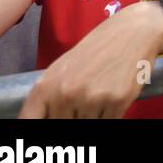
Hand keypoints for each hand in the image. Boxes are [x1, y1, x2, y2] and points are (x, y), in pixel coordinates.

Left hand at [19, 0, 162, 117]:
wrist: (133, 31)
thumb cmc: (96, 50)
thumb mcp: (62, 69)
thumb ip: (48, 98)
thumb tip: (42, 121)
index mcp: (45, 87)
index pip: (29, 122)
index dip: (36, 131)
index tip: (46, 127)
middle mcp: (66, 95)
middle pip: (62, 126)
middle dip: (72, 117)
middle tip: (83, 102)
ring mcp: (92, 99)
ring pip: (86, 127)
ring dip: (92, 116)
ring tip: (98, 96)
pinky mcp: (117, 102)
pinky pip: (108, 123)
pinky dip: (109, 115)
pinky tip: (111, 97)